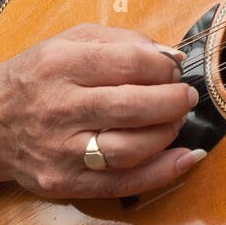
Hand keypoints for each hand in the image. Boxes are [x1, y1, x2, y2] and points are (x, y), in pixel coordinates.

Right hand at [0, 24, 204, 198]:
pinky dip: (162, 173)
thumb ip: (123, 41)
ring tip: (175, 120)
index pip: (130, 63)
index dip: (164, 67)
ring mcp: (61, 149)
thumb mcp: (72, 40)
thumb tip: (171, 56)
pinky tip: (185, 158)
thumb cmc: (40, 76)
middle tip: (185, 96)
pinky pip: (122, 183)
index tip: (173, 69)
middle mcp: (59, 107)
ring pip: (130, 148)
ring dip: (168, 133)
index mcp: (62, 64)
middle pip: (133, 106)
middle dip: (173, 101)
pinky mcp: (65, 182)